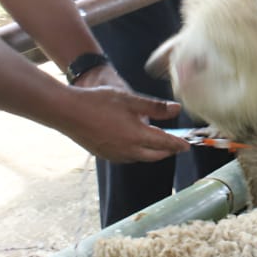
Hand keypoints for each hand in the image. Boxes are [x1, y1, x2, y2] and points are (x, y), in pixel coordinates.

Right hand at [62, 85, 188, 162]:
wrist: (68, 112)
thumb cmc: (99, 102)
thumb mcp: (130, 100)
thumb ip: (155, 107)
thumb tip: (177, 109)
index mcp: (137, 136)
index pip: (165, 144)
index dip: (178, 144)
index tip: (188, 146)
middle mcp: (127, 150)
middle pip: (155, 154)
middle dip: (167, 151)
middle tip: (176, 145)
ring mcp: (114, 155)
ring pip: (140, 157)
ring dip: (152, 152)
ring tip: (158, 143)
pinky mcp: (104, 154)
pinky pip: (127, 156)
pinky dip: (137, 152)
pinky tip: (134, 142)